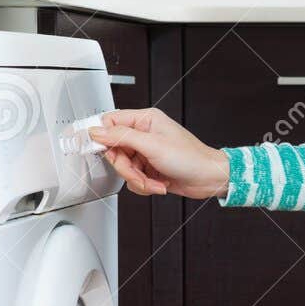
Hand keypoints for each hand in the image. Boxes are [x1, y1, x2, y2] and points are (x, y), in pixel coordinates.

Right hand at [91, 107, 230, 200]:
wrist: (208, 179)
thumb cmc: (190, 158)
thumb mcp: (152, 145)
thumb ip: (121, 137)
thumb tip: (97, 131)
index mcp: (144, 120)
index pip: (110, 123)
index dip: (103, 138)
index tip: (100, 150)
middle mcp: (143, 135)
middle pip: (114, 150)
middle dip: (126, 167)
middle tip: (138, 173)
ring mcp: (145, 152)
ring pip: (123, 167)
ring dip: (137, 179)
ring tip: (154, 181)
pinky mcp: (148, 168)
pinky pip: (132, 179)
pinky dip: (143, 185)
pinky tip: (158, 184)